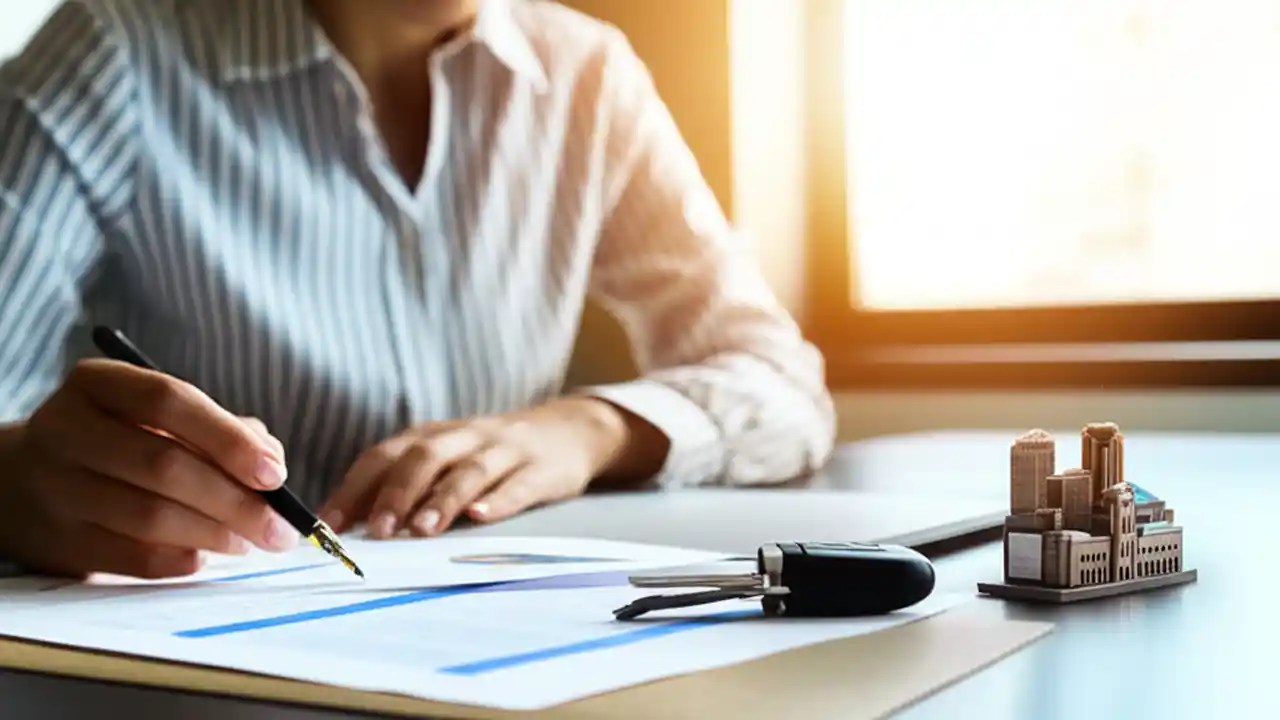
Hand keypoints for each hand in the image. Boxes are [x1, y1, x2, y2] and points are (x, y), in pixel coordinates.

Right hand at [0, 360, 297, 578]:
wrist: (22, 481)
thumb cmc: (119, 441)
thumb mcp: (158, 418)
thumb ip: (222, 431)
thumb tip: (272, 463)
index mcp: (97, 384)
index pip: (168, 401)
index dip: (228, 439)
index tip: (275, 474)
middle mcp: (66, 429)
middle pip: (163, 465)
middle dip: (235, 501)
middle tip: (280, 528)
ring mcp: (55, 487)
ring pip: (149, 516)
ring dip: (214, 534)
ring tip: (251, 542)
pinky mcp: (56, 540)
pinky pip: (130, 557)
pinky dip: (179, 559)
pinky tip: (205, 556)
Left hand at [320, 397, 668, 537]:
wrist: (570, 430)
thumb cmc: (493, 455)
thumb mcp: (448, 458)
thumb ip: (406, 484)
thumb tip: (350, 526)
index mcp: (432, 436)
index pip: (384, 455)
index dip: (355, 488)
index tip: (330, 525)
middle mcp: (465, 437)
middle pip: (424, 457)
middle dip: (397, 493)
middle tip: (376, 531)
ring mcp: (505, 451)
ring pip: (469, 471)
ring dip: (442, 500)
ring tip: (422, 530)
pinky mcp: (541, 469)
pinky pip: (518, 484)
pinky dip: (498, 501)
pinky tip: (481, 517)